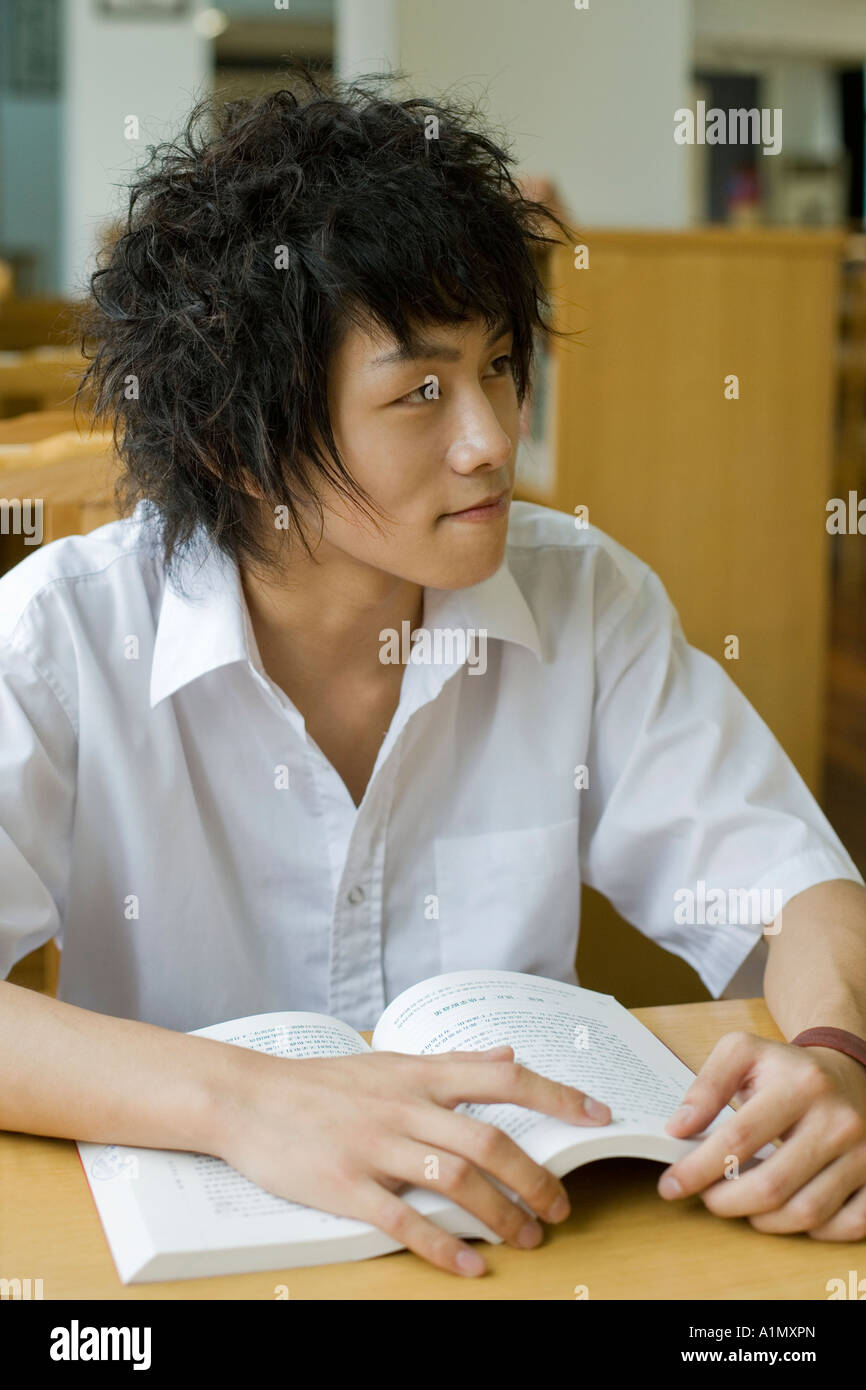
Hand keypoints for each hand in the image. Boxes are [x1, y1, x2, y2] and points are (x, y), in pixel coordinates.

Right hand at [214, 1043, 610, 1275]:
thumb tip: (506, 1053)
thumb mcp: (391, 1061)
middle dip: (535, 1177)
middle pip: (489, 1140)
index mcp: (419, 1075)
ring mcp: (375, 1147)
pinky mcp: (346, 1186)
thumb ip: (454, 1062)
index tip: (595, 1115)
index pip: (503, 1077)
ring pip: (456, 1179)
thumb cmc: (322, 1082)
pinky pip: (404, 1220)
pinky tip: (470, 1267)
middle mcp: (405, 1107)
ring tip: (527, 1238)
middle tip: (561, 1206)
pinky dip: (443, 1246)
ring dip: (501, 1214)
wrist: (248, 1098)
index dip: (557, 1095)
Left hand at [656, 1030, 865, 1239]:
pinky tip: (787, 1212)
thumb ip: (706, 1086)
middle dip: (726, 1202)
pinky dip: (813, 1230)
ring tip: (742, 1204)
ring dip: (763, 1220)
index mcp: (801, 1084)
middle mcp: (838, 1121)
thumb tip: (679, 1129)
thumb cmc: (788, 1068)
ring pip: (806, 1213)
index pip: (739, 1138)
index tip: (672, 1184)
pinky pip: (848, 1225)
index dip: (699, 1168)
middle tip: (707, 1199)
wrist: (849, 1071)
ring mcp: (864, 1153)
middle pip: (772, 1185)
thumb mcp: (743, 1053)